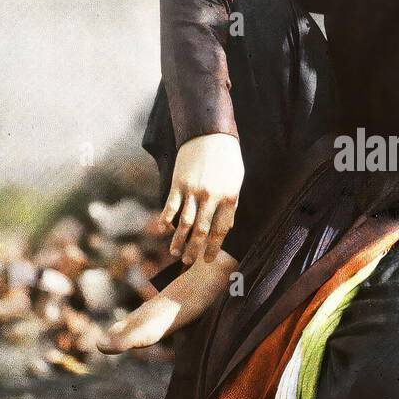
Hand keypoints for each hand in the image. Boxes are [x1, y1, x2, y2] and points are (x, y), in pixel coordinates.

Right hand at [163, 133, 244, 264]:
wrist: (210, 135)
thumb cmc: (227, 160)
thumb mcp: (236, 182)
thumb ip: (230, 205)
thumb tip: (224, 227)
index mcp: (229, 198)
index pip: (220, 231)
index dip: (213, 248)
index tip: (208, 260)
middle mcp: (211, 197)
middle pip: (201, 231)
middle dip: (194, 250)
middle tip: (188, 263)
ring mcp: (193, 191)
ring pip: (184, 222)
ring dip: (178, 240)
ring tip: (175, 253)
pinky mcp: (178, 183)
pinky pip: (171, 206)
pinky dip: (166, 220)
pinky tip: (163, 230)